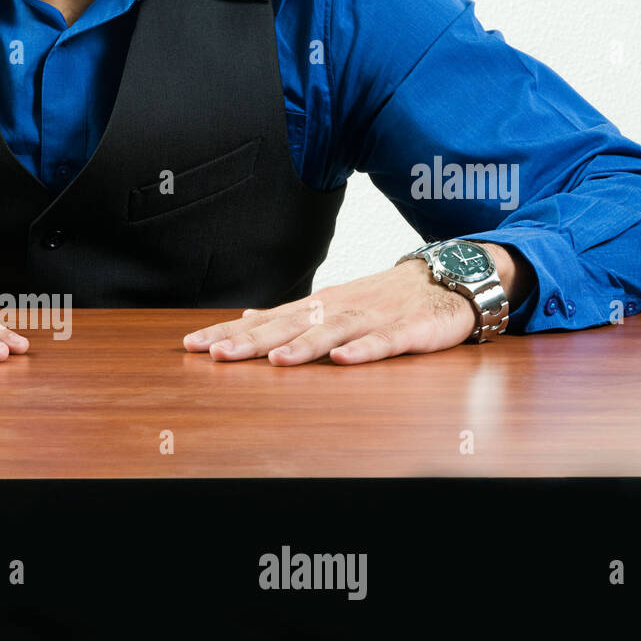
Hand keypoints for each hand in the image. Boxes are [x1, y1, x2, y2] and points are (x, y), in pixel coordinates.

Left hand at [182, 243, 526, 365]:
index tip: (191, 345)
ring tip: (275, 362)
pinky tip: (343, 361)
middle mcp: (337, 310)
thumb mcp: (331, 304)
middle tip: (215, 355)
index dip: (227, 333)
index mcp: (316, 308)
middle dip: (251, 342)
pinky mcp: (409, 331)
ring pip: (333, 333)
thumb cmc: (383, 297)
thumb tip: (246, 317)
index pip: (263, 321)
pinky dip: (364, 351)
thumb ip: (289, 316)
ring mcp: (373, 319)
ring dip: (303, 347)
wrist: (449, 278)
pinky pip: (385, 342)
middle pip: (288, 326)